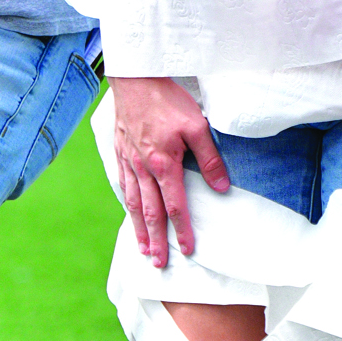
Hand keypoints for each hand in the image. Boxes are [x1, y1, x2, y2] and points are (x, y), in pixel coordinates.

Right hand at [111, 75, 228, 266]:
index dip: (182, 230)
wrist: (135, 78)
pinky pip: (122, 184)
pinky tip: (128, 210)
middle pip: (149, 212)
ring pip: (132, 202)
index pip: (174, 205)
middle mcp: (142, 168)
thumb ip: (210, 158)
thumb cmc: (167, 99)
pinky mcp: (120, 151)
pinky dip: (126, 202)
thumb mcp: (197, 126)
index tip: (188, 249)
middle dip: (156, 240)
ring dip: (138, 228)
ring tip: (142, 247)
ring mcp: (128, 161)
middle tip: (158, 262)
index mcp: (163, 164)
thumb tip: (221, 186)